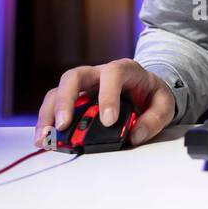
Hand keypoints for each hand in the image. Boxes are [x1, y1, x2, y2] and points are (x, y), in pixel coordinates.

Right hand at [34, 59, 174, 147]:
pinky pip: (54, 105)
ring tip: (45, 137)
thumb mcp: (164, 104)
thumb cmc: (151, 94)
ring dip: (49, 113)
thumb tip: (135, 135)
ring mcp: (83, 86)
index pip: (112, 74)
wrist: (145, 89)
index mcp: (124, 70)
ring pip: (58, 90)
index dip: (108, 96)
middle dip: (66, 100)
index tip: (108, 121)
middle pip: (74, 76)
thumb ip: (154, 119)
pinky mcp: (74, 99)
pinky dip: (47, 121)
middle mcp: (98, 74)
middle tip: (63, 125)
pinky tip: (43, 138)